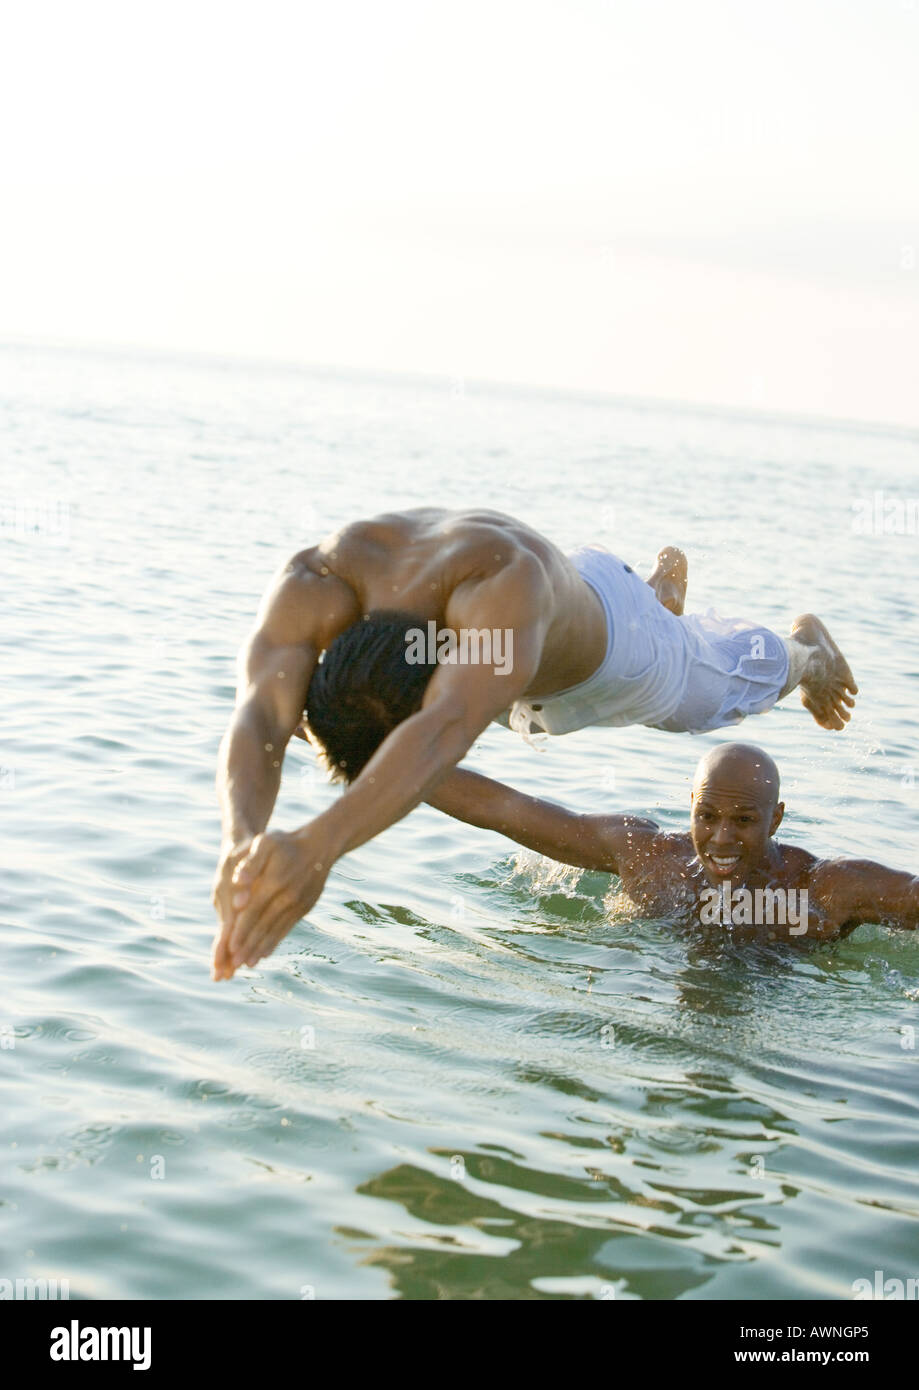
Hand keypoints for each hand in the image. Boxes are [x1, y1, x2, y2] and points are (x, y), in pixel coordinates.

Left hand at [216, 827, 331, 978]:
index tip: (229, 948)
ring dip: (261, 948)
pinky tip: (266, 952)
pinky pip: (287, 929)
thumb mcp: (266, 843)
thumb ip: (250, 863)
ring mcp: (297, 905)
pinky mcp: (304, 909)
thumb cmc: (286, 843)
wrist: (320, 845)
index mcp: (273, 882)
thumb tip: (237, 883)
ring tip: (249, 964)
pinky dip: (275, 941)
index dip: (241, 931)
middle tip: (235, 965)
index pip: (253, 912)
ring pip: (275, 931)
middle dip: (248, 946)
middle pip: (263, 926)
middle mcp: (286, 897)